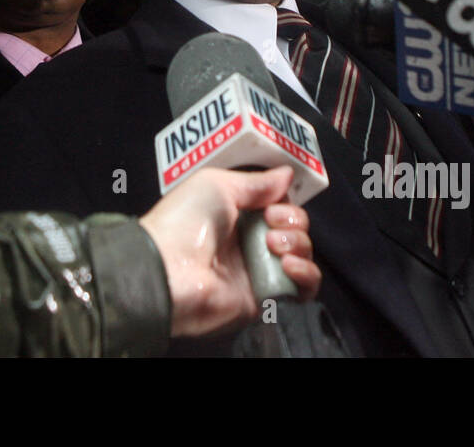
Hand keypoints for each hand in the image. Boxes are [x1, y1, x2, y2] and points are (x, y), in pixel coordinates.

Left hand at [138, 167, 318, 337]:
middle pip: (295, 229)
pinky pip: (303, 289)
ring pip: (303, 255)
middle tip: (270, 223)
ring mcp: (259, 271)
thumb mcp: (217, 185)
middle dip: (293, 221)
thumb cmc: (185, 221)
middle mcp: (249, 243)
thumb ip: (256, 182)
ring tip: (274, 245)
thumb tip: (287, 174)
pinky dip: (306, 274)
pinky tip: (288, 265)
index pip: (278, 207)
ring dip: (299, 243)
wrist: (168, 271)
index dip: (284, 203)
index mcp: (236, 215)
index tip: (272, 204)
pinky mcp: (265, 298)